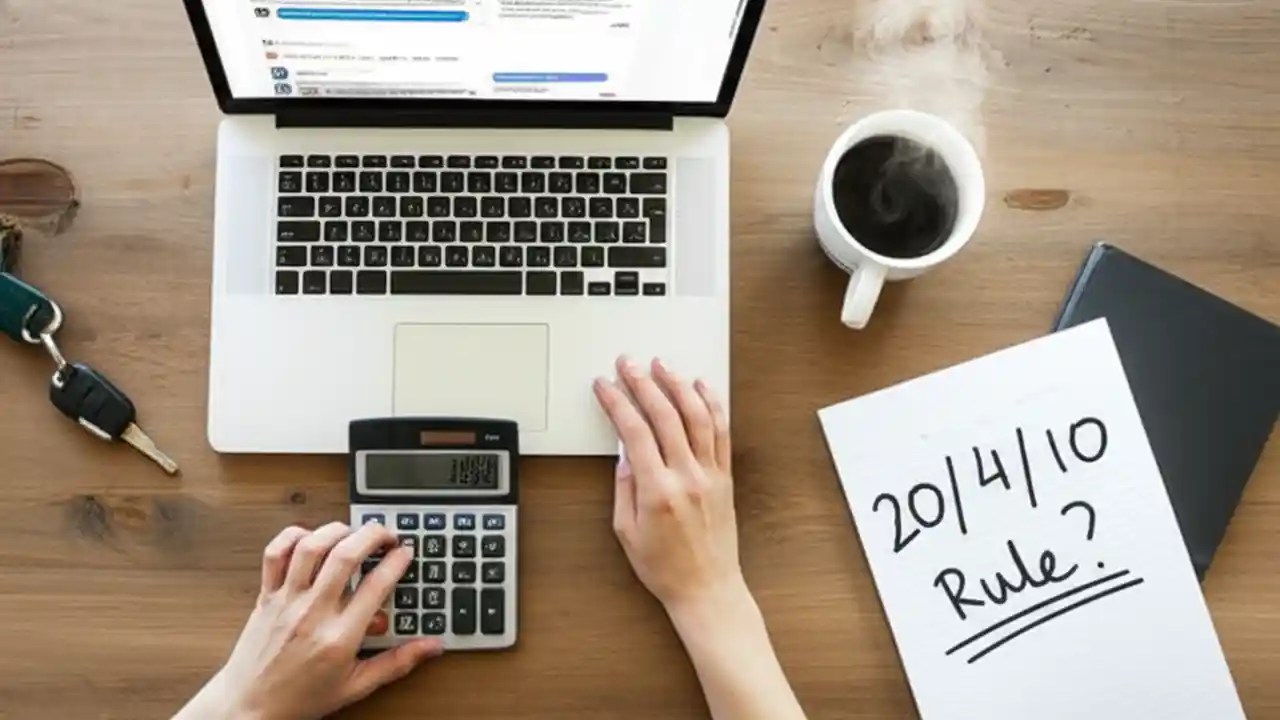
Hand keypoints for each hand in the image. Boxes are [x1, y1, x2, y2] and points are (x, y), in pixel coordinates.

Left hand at [175, 523, 442, 719]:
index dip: (396, 562)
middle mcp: (312, 613)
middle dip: (373, 535)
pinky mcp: (266, 596)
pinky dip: (293, 537)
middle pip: (345, 556)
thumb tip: (431, 647)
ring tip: (352, 533)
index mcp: (339, 638)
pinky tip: (310, 538)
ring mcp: (286, 601)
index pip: (376, 586)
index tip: (405, 553)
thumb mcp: (356, 686)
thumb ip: (397, 662)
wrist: (250, 708)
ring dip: (336, 531)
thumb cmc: (300, 699)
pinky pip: (275, 554)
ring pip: (311, 547)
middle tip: (386, 534)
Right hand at [593, 356, 744, 615]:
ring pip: (697, 416)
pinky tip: (701, 387)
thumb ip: (623, 488)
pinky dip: (712, 405)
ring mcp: (710, 474)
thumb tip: (623, 453)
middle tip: (628, 363)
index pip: (633, 432)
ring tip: (663, 365)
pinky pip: (721, 432)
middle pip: (665, 415)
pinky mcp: (725, 477)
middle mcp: (687, 477)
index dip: (616, 402)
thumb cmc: (665, 568)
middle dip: (643, 383)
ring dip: (678, 385)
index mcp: (657, 490)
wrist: (707, 589)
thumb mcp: (626, 532)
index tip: (604, 386)